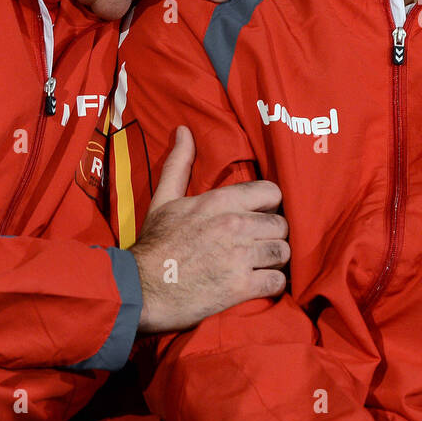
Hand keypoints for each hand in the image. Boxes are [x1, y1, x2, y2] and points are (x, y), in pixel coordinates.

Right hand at [131, 127, 290, 333]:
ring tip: (262, 264)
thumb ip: (179, 165)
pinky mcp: (241, 287)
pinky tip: (260, 284)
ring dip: (275, 260)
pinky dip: (273, 284)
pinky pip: (277, 281)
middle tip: (261, 244)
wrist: (138, 289)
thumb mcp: (164, 200)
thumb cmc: (154, 244)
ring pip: (283, 252)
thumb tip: (183, 131)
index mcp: (220, 201)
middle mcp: (235, 225)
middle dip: (274, 235)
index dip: (271, 205)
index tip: (261, 216)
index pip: (272, 192)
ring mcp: (240, 257)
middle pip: (281, 225)